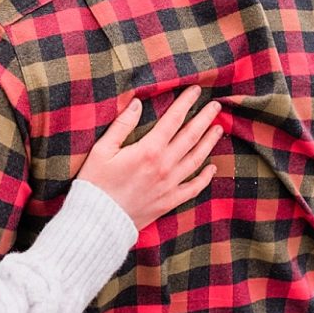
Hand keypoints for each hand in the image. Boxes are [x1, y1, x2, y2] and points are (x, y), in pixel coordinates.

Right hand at [77, 86, 221, 227]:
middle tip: (216, 106)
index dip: (186, 103)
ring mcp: (169, 185)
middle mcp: (164, 166)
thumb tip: (137, 103)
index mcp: (148, 150)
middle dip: (204, 119)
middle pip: (190, 137)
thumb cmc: (95, 184)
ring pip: (196, 159)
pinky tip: (212, 168)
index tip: (196, 91)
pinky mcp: (169, 201)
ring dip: (209, 143)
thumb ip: (122, 125)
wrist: (97, 221)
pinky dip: (205, 177)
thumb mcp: (102, 150)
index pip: (173, 120)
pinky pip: (193, 188)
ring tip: (218, 129)